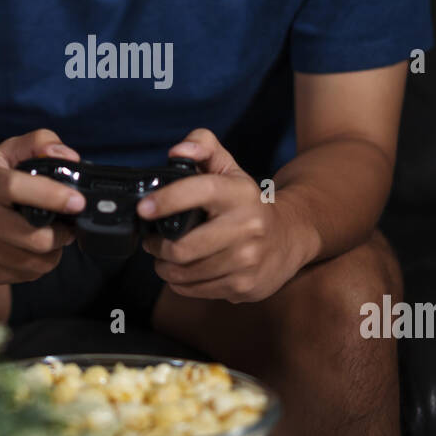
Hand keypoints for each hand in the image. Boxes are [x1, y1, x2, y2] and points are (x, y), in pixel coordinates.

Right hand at [0, 128, 84, 284]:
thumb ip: (36, 144)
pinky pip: (21, 276)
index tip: (78, 202)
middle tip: (67, 225)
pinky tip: (29, 251)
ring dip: (52, 253)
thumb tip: (69, 157)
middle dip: (62, 234)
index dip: (56, 197)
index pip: (22, 189)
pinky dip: (34, 266)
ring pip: (34, 263)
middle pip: (36, 239)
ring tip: (50, 239)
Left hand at [138, 128, 312, 302]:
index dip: (168, 199)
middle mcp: (248, 226)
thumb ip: (203, 146)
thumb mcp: (230, 168)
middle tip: (152, 241)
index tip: (144, 208)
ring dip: (165, 266)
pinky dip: (181, 282)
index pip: (201, 190)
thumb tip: (178, 151)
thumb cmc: (249, 203)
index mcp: (240, 193)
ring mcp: (247, 260)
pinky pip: (194, 289)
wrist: (291, 237)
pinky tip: (185, 271)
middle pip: (183, 247)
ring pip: (184, 272)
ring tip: (165, 257)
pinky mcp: (244, 286)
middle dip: (156, 246)